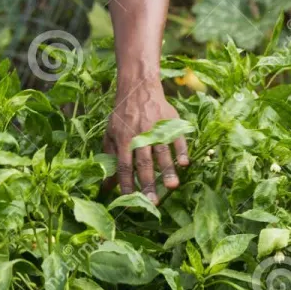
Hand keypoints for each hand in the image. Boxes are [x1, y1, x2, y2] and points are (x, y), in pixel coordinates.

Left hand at [103, 80, 188, 201]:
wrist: (138, 87)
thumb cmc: (122, 116)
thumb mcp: (110, 134)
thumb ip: (108, 157)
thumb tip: (105, 184)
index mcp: (122, 139)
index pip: (124, 165)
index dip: (126, 183)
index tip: (130, 200)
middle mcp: (138, 135)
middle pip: (143, 162)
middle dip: (148, 182)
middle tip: (153, 202)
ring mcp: (155, 128)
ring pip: (162, 152)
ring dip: (167, 169)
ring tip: (172, 187)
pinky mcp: (170, 122)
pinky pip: (177, 138)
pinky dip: (181, 150)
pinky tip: (185, 164)